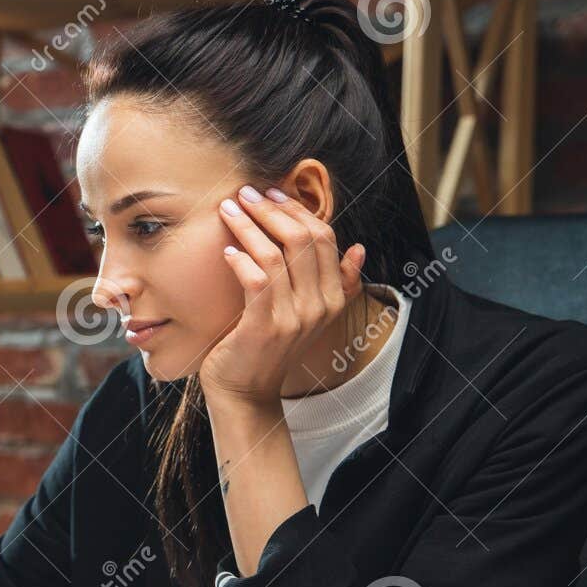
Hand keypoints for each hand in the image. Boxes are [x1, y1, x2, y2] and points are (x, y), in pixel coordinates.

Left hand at [200, 184, 366, 405]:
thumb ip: (334, 284)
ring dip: (249, 225)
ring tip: (227, 210)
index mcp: (334, 298)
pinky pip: (257, 279)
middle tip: (245, 193)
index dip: (297, 210)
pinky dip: (240, 259)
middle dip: (271, 210)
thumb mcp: (306, 314)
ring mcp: (295, 318)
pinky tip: (226, 252)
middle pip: (303, 240)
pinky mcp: (265, 327)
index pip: (324, 238)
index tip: (271, 192)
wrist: (246, 393)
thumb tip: (359, 249)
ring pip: (276, 254)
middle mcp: (320, 307)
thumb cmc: (267, 347)